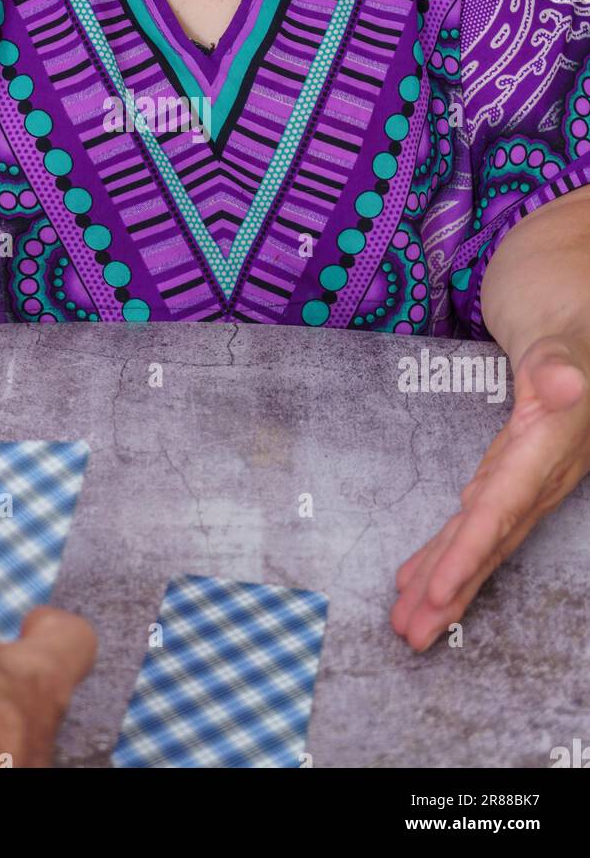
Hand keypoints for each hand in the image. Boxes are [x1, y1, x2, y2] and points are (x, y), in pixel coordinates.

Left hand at [391, 333, 589, 650]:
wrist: (579, 353)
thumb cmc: (571, 348)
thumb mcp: (564, 352)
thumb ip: (560, 368)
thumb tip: (564, 381)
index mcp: (545, 452)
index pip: (503, 509)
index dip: (473, 551)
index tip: (441, 590)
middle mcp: (534, 482)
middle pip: (487, 543)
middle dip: (451, 591)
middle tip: (412, 633)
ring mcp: (521, 488)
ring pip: (477, 544)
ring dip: (442, 586)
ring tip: (408, 624)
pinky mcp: (505, 485)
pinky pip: (474, 529)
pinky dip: (446, 557)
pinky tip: (418, 582)